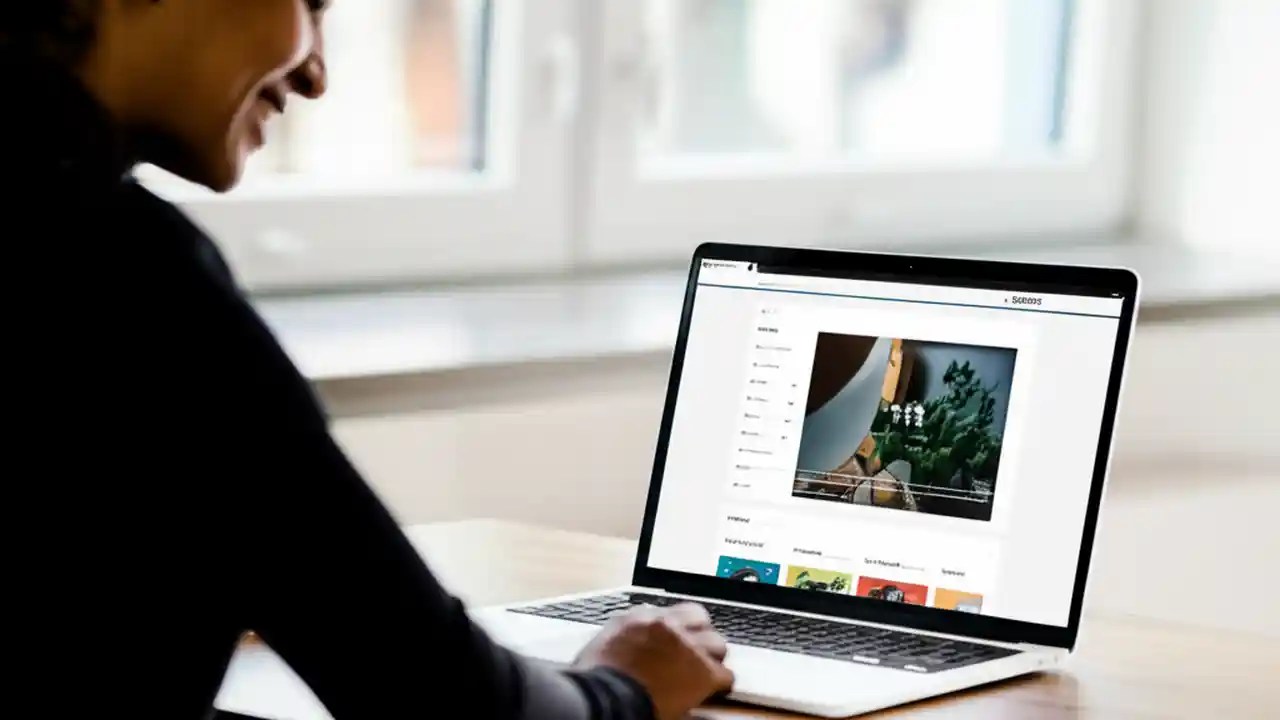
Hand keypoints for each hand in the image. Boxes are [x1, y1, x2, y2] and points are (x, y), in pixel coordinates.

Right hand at [574, 603, 734, 719]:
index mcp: (639, 617)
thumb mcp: (604, 644)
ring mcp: (687, 647)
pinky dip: (719, 685)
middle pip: (699, 619)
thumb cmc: (596, 679)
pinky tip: (712, 692)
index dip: (679, 626)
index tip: (678, 636)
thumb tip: (630, 641)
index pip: (672, 611)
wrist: (605, 696)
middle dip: (699, 635)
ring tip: (705, 672)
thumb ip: (624, 635)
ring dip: (712, 657)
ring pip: (717, 644)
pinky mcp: (702, 672)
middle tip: (695, 652)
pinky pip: (725, 676)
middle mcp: (667, 625)